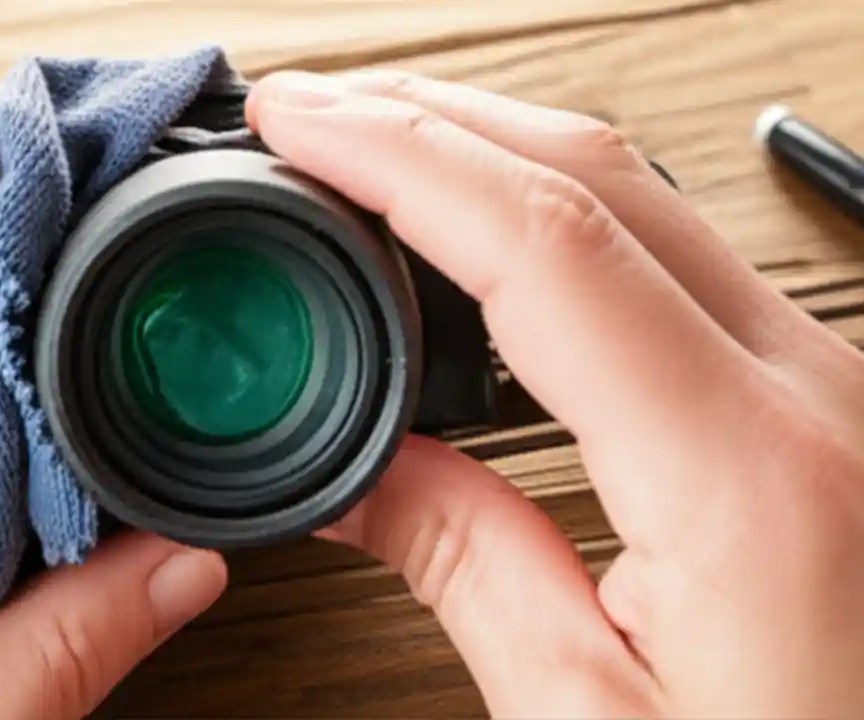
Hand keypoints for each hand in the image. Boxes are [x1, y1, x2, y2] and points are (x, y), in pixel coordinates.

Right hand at [246, 71, 863, 717]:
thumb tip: (360, 475)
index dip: (403, 158)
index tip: (303, 125)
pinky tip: (484, 241)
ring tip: (375, 161)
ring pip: (643, 198)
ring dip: (494, 155)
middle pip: (601, 176)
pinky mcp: (816, 405)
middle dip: (436, 119)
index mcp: (749, 480)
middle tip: (315, 118)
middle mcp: (814, 398)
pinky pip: (672, 258)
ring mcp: (829, 388)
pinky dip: (554, 220)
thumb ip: (464, 566)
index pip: (547, 245)